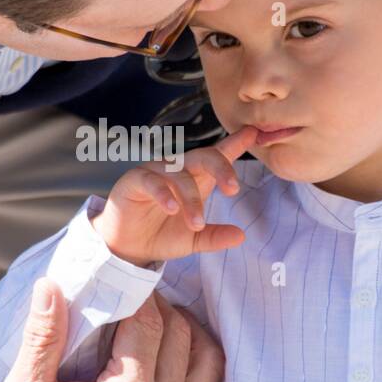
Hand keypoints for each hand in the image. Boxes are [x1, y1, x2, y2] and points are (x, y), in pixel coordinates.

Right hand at [0, 280, 223, 381]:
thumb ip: (43, 337)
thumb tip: (51, 285)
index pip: (149, 322)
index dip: (136, 293)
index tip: (121, 279)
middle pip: (182, 333)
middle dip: (160, 307)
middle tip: (134, 296)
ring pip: (208, 358)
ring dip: (187, 330)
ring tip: (155, 319)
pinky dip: (197, 363)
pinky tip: (168, 352)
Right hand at [88, 125, 259, 268]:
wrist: (128, 247)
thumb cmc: (161, 234)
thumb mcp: (193, 240)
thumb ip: (214, 237)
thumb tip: (241, 237)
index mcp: (197, 179)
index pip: (219, 156)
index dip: (236, 143)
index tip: (253, 133)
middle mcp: (178, 170)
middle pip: (204, 156)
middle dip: (222, 167)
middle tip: (233, 189)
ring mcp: (156, 172)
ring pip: (179, 173)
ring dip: (190, 199)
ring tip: (196, 224)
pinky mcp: (134, 180)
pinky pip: (151, 180)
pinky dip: (163, 194)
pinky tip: (172, 209)